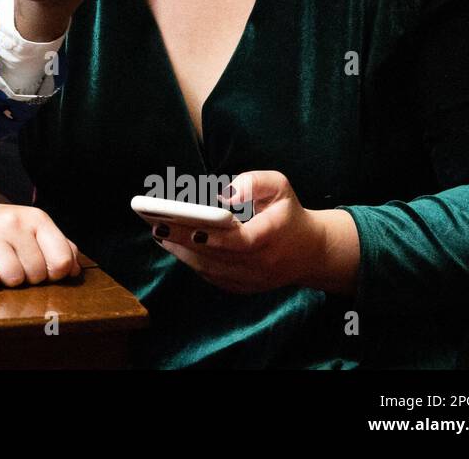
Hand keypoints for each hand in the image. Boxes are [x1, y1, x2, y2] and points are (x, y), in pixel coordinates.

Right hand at [0, 164, 81, 287]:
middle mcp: (14, 222)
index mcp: (36, 218)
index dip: (54, 274)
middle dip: (26, 278)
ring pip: (12, 277)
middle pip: (36, 274)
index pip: (61, 259)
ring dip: (5, 279)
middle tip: (12, 263)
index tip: (43, 270)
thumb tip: (74, 270)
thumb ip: (58, 246)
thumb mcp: (30, 229)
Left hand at [151, 170, 359, 295]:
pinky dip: (191, 261)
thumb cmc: (288, 213)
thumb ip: (253, 181)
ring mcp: (252, 279)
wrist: (310, 252)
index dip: (217, 238)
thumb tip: (226, 193)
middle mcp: (263, 264)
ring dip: (182, 253)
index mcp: (274, 236)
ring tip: (159, 233)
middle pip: (219, 257)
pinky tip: (173, 245)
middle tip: (158, 227)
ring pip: (212, 269)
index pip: (243, 242)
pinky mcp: (242, 287)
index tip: (193, 229)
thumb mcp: (280, 186)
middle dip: (185, 242)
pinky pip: (212, 276)